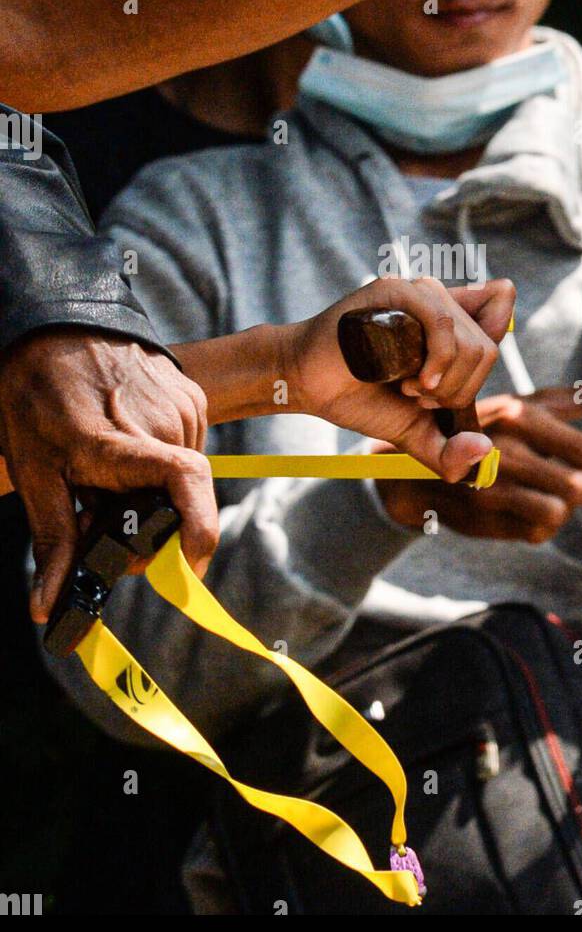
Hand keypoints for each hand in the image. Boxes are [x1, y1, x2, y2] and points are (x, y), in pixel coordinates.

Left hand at [0, 328, 217, 623]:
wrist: (55, 322)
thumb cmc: (35, 394)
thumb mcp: (32, 471)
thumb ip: (53, 540)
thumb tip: (47, 609)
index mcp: (116, 442)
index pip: (183, 483)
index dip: (198, 532)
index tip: (188, 569)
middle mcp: (159, 423)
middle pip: (180, 501)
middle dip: (148, 528)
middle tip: (100, 520)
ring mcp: (180, 405)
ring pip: (183, 478)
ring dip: (153, 494)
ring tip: (107, 475)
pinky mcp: (191, 395)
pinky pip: (187, 449)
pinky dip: (161, 465)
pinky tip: (126, 449)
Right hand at [282, 276, 515, 482]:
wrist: (311, 386)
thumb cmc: (362, 399)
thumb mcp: (416, 433)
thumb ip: (449, 452)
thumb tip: (483, 451)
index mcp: (452, 324)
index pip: (500, 308)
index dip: (487, 350)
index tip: (448, 385)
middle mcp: (439, 302)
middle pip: (488, 348)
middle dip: (458, 391)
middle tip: (418, 396)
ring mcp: (419, 294)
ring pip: (470, 342)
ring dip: (442, 383)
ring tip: (406, 388)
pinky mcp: (396, 290)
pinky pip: (441, 322)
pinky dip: (435, 362)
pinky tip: (407, 379)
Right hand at [376, 372, 581, 542]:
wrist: (422, 462)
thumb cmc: (495, 428)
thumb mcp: (533, 404)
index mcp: (521, 412)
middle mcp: (506, 445)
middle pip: (577, 482)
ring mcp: (493, 482)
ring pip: (561, 508)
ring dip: (573, 506)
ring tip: (572, 494)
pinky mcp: (485, 512)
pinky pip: (540, 528)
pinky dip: (546, 522)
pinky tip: (531, 506)